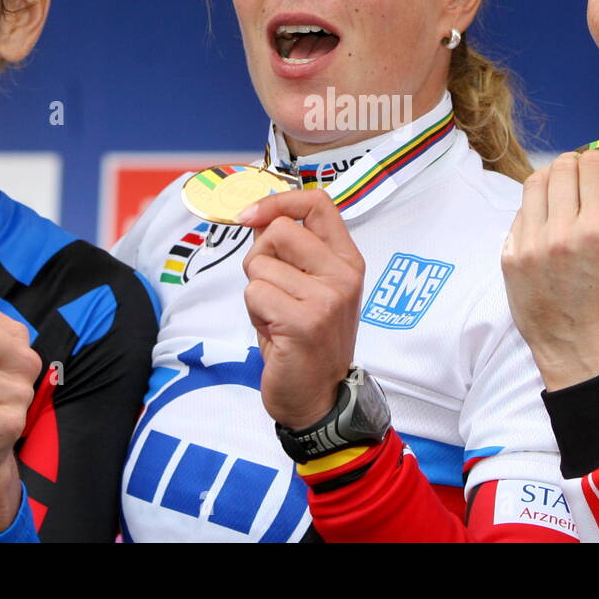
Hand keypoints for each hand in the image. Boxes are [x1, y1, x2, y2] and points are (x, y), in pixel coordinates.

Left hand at [237, 190, 365, 429]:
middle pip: (280, 230)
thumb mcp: (306, 287)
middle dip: (259, 257)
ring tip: (276, 316)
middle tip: (271, 290)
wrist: (318, 398)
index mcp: (347, 261)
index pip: (319, 203)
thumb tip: (256, 213)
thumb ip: (288, 250)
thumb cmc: (304, 340)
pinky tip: (274, 332)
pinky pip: (255, 293)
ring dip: (256, 291)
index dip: (279, 200)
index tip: (251, 215)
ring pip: (260, 264)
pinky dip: (254, 312)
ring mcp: (327, 298)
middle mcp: (343, 275)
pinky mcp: (304, 321)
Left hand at [501, 150, 598, 390]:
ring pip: (534, 184)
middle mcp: (560, 232)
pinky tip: (544, 222)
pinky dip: (533, 211)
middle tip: (579, 173)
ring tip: (559, 191)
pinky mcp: (509, 256)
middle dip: (573, 164)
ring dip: (549, 180)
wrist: (578, 350)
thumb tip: (592, 177)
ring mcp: (530, 244)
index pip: (591, 166)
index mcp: (597, 231)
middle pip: (560, 167)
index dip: (597, 160)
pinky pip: (519, 214)